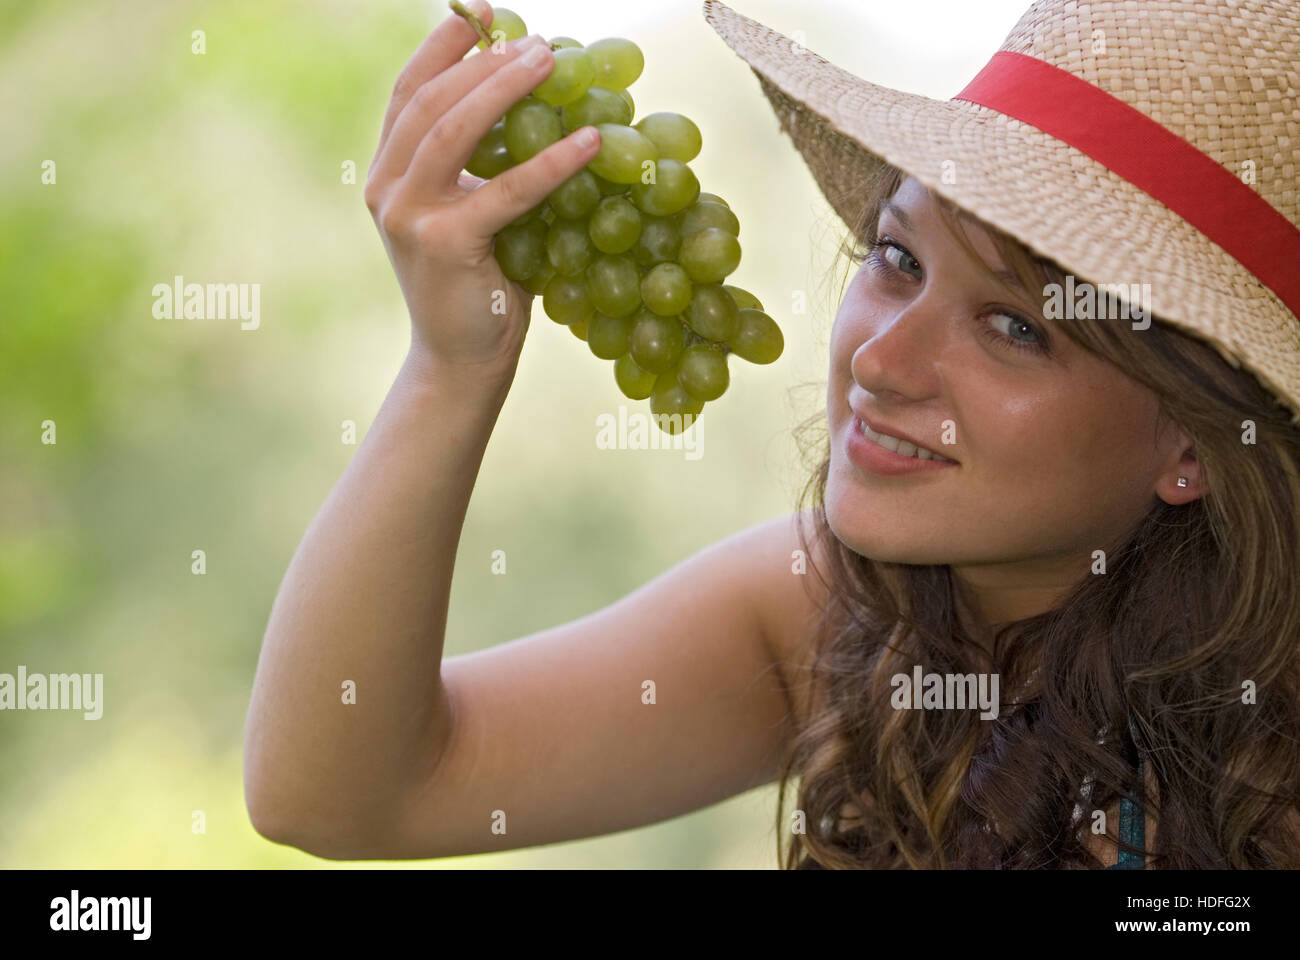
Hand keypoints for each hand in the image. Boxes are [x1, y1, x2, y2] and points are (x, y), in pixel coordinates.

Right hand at [364, 1, 601, 382]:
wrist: (461, 361)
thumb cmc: (478, 287)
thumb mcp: (472, 214)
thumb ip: (482, 166)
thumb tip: (541, 104)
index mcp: (389, 174)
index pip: (409, 93)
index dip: (442, 46)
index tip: (483, 9)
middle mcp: (387, 188)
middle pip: (431, 102)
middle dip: (481, 60)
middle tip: (533, 38)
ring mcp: (410, 216)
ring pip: (454, 131)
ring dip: (505, 90)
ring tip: (550, 62)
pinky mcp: (445, 244)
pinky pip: (505, 190)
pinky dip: (550, 163)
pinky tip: (591, 142)